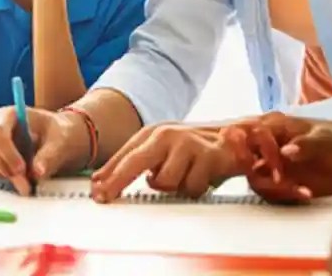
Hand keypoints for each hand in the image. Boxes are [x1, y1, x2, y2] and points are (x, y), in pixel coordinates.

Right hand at [0, 106, 92, 194]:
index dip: (6, 153)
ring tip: (21, 182)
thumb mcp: (61, 142)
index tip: (22, 170)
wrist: (57, 141)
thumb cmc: (59, 135)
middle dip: (1, 168)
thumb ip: (50, 156)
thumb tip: (37, 172)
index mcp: (9, 114)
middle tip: (25, 185)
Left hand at [91, 123, 251, 202]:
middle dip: (117, 182)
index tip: (96, 193)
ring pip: (165, 181)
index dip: (108, 176)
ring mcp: (187, 143)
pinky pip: (191, 187)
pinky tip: (202, 177)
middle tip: (105, 196)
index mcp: (152, 134)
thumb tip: (101, 181)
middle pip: (135, 162)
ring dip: (173, 187)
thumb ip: (135, 163)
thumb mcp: (161, 151)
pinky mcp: (207, 155)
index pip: (124, 157)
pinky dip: (194, 189)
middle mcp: (167, 135)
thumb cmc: (193, 149)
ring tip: (184, 178)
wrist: (235, 138)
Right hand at [222, 113, 331, 202]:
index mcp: (274, 125)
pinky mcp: (277, 184)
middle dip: (257, 172)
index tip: (265, 162)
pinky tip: (307, 193)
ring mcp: (270, 165)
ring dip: (275, 188)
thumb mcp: (326, 139)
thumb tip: (286, 151)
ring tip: (301, 190)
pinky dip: (285, 196)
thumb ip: (306, 143)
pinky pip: (269, 193)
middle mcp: (267, 144)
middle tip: (280, 181)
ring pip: (255, 178)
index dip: (249, 146)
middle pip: (243, 156)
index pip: (249, 132)